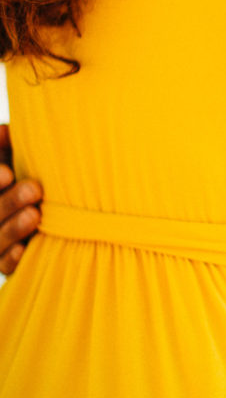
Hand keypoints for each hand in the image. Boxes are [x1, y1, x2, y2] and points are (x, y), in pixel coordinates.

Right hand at [0, 125, 41, 276]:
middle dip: (9, 201)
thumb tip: (7, 131)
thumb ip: (6, 148)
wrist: (50, 216)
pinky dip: (11, 259)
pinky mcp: (6, 263)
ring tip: (34, 214)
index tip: (9, 173)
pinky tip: (23, 250)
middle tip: (34, 189)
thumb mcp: (15, 161)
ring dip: (13, 228)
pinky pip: (4, 265)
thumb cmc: (27, 180)